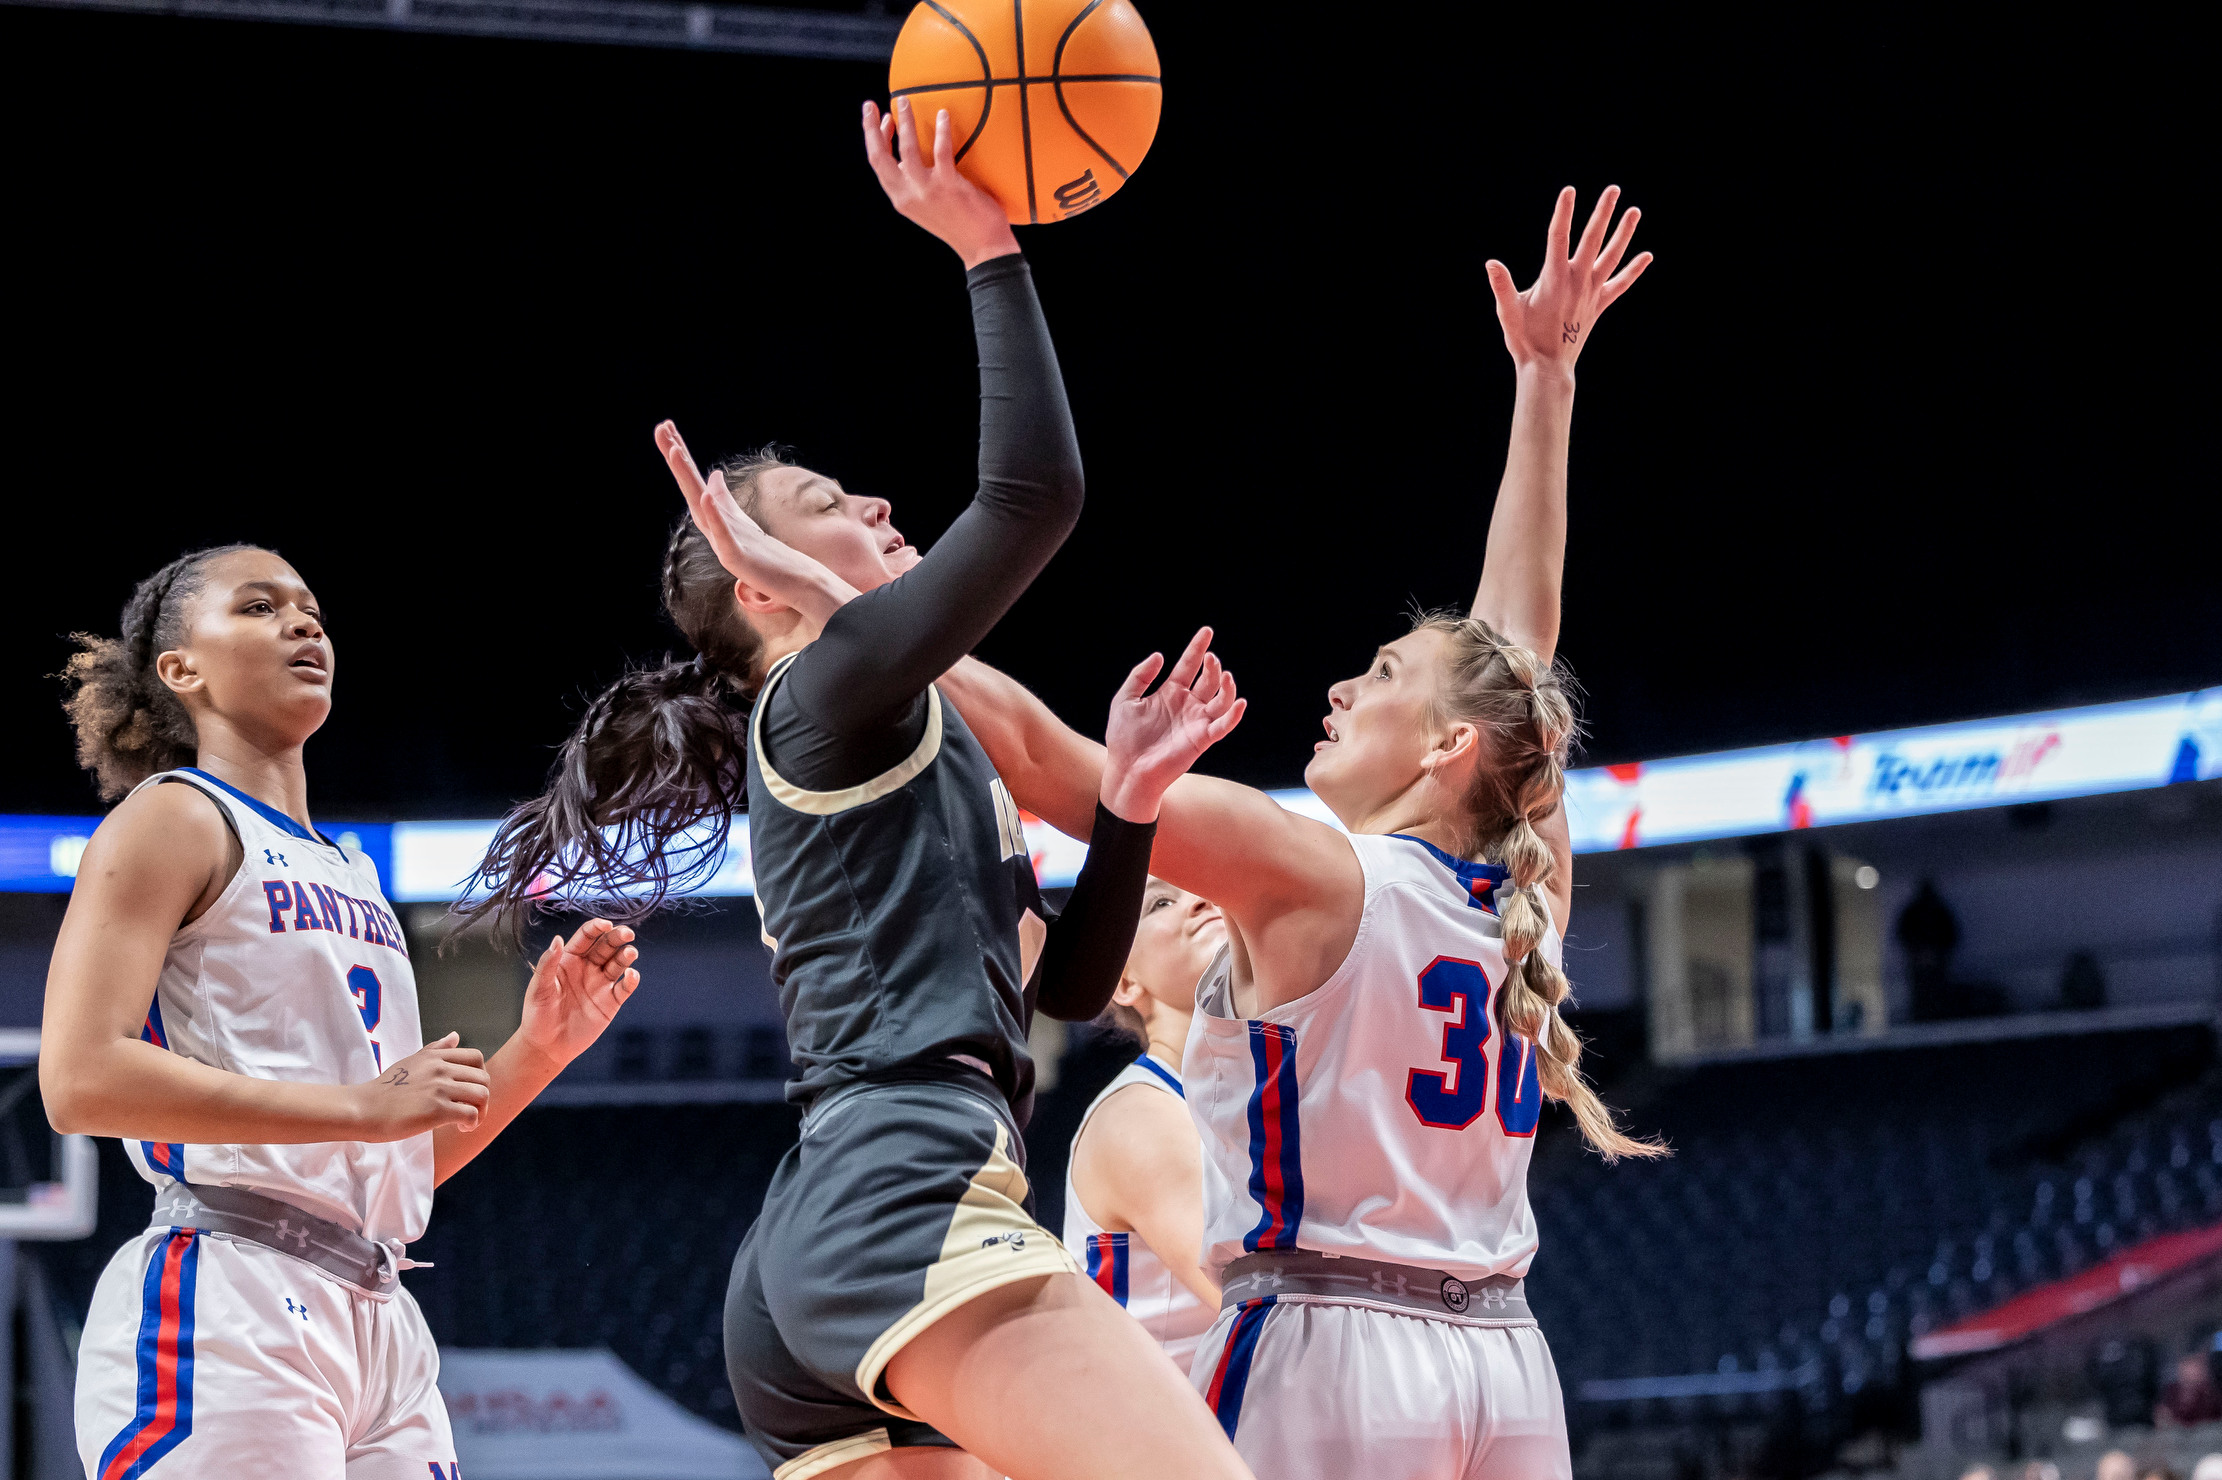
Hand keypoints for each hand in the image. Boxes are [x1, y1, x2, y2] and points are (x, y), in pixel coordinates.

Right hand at [350, 1033, 488, 1137]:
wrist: (363, 1109)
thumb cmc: (385, 1089)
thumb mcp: (411, 1062)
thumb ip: (436, 1049)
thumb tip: (456, 1036)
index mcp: (435, 1057)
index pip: (476, 1058)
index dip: (479, 1075)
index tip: (468, 1090)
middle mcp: (440, 1069)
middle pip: (483, 1078)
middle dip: (482, 1097)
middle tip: (469, 1110)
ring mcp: (438, 1088)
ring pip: (482, 1095)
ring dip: (480, 1112)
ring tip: (466, 1121)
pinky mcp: (436, 1110)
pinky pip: (471, 1114)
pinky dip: (472, 1123)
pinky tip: (461, 1128)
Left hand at [516, 919, 640, 1069]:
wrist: (547, 1046)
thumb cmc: (538, 1015)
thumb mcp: (539, 988)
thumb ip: (547, 964)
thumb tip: (557, 939)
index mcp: (569, 959)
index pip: (586, 937)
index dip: (596, 928)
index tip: (605, 924)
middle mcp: (588, 967)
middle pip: (606, 946)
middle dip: (617, 937)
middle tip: (626, 933)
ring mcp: (601, 984)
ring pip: (618, 963)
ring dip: (626, 956)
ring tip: (630, 952)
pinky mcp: (611, 1002)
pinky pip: (624, 988)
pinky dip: (631, 980)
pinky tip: (632, 976)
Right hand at [655, 421, 859, 622]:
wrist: (795, 584)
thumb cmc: (768, 557)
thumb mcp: (743, 522)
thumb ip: (726, 501)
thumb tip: (714, 475)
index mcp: (717, 518)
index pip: (695, 483)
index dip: (682, 457)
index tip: (668, 428)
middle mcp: (715, 528)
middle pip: (691, 489)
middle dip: (676, 460)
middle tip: (661, 429)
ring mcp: (723, 542)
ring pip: (701, 507)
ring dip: (688, 479)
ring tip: (676, 451)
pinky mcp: (736, 558)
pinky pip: (723, 533)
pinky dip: (715, 514)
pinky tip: (707, 494)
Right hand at [862, 97, 1020, 268]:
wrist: (982, 248)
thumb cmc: (958, 224)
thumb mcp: (927, 208)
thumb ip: (915, 186)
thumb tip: (910, 159)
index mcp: (901, 199)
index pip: (878, 165)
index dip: (874, 139)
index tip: (881, 119)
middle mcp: (908, 195)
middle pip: (879, 156)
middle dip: (871, 127)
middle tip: (872, 105)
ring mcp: (927, 190)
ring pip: (906, 148)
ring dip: (904, 120)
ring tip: (906, 101)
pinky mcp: (949, 186)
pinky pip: (941, 150)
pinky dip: (941, 130)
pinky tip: (943, 114)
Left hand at [1100, 627, 1245, 822]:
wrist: (1127, 769)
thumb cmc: (1124, 738)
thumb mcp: (1125, 699)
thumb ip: (1140, 676)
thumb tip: (1160, 655)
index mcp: (1170, 693)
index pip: (1189, 665)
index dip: (1198, 648)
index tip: (1207, 631)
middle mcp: (1187, 705)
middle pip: (1208, 679)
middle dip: (1212, 666)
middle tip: (1210, 657)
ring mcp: (1196, 721)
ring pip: (1221, 699)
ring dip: (1226, 687)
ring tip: (1224, 674)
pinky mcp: (1201, 739)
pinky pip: (1223, 725)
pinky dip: (1234, 714)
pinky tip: (1239, 702)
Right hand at [1485, 186, 1650, 374]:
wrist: (1547, 367)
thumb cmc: (1524, 339)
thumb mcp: (1508, 311)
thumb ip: (1501, 286)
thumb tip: (1491, 264)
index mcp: (1554, 278)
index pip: (1558, 237)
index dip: (1563, 213)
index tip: (1569, 191)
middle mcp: (1577, 281)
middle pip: (1593, 240)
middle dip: (1603, 213)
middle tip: (1613, 189)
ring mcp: (1591, 293)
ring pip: (1612, 257)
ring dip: (1624, 234)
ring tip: (1635, 211)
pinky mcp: (1598, 305)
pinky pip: (1620, 285)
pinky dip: (1633, 270)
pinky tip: (1647, 256)